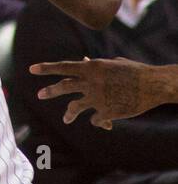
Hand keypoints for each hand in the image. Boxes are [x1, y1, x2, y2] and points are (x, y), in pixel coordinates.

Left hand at [30, 56, 168, 127]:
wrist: (151, 85)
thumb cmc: (133, 71)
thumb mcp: (112, 64)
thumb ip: (95, 65)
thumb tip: (83, 61)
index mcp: (91, 67)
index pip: (63, 67)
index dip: (46, 68)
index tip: (32, 69)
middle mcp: (90, 82)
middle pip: (63, 87)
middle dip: (50, 91)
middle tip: (39, 94)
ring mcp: (97, 98)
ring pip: (75, 107)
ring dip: (69, 114)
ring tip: (66, 118)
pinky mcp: (106, 112)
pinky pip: (96, 119)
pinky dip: (99, 120)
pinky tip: (106, 122)